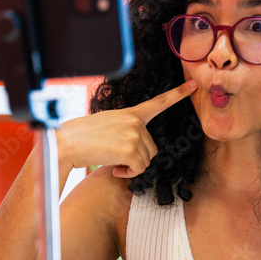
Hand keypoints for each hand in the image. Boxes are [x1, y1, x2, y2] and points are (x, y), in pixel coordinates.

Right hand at [58, 79, 196, 177]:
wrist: (66, 143)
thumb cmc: (83, 137)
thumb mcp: (108, 125)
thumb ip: (126, 131)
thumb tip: (135, 152)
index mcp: (130, 113)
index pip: (158, 102)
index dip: (178, 94)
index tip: (193, 85)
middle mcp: (135, 121)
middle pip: (152, 148)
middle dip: (137, 157)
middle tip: (116, 157)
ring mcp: (134, 133)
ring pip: (146, 160)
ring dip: (132, 166)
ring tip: (113, 160)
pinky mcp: (131, 148)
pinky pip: (139, 169)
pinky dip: (128, 174)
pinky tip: (114, 168)